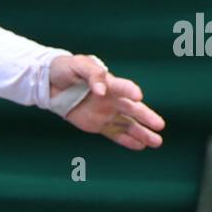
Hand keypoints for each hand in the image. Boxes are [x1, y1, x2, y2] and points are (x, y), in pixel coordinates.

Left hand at [49, 54, 165, 150]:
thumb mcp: (78, 65)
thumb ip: (92, 74)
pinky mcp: (98, 125)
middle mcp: (112, 99)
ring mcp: (106, 113)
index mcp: (109, 83)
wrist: (51, 83)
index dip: (130, 91)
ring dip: (142, 133)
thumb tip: (102, 90)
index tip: (138, 96)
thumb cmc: (67, 70)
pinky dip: (127, 141)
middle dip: (147, 118)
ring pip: (128, 125)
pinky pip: (115, 134)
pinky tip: (141, 146)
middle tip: (160, 125)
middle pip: (133, 110)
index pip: (123, 87)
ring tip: (157, 142)